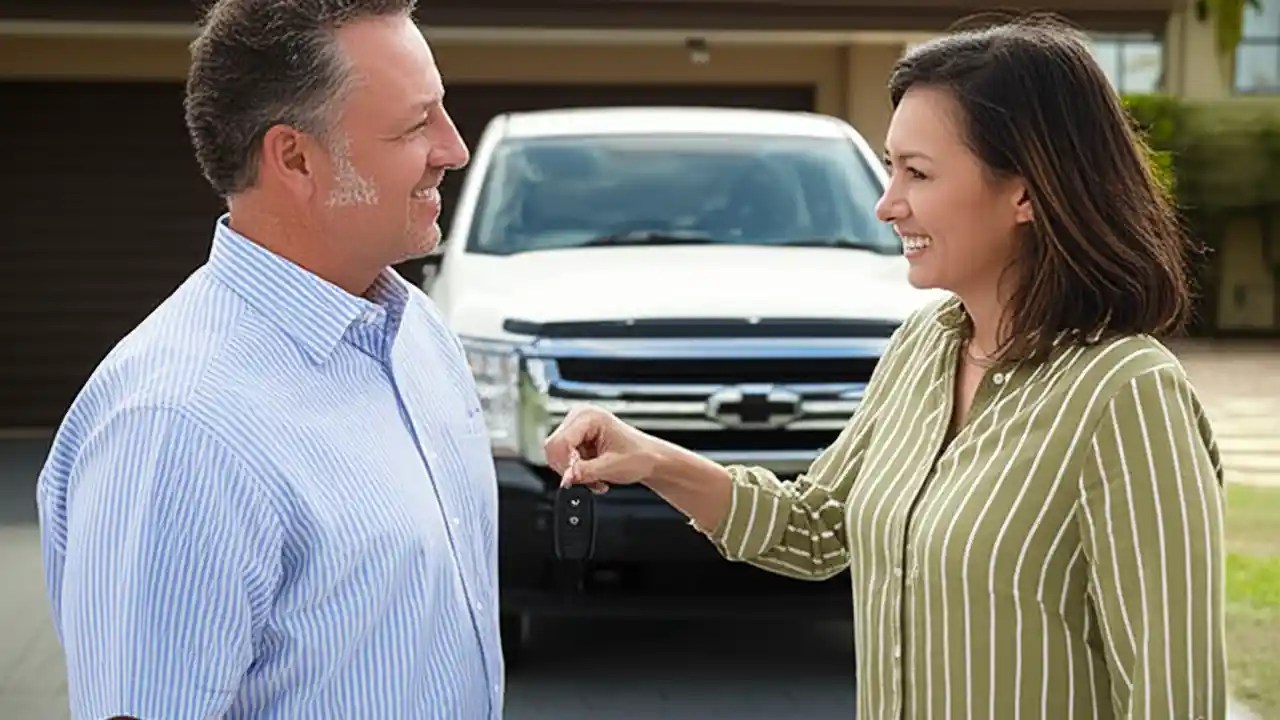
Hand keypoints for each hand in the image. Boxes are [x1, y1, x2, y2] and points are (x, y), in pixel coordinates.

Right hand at [544, 405, 659, 493]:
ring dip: (575, 472)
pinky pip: (565, 458)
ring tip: (596, 477)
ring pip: (559, 455)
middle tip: (589, 480)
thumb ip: (584, 472)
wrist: (650, 459)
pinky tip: (593, 472)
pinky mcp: (578, 437)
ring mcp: (577, 426)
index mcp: (589, 416)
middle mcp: (580, 416)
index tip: (573, 480)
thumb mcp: (611, 467)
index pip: (560, 442)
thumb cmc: (640, 456)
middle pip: (555, 448)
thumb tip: (565, 478)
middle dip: (570, 469)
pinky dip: (577, 470)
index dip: (565, 464)